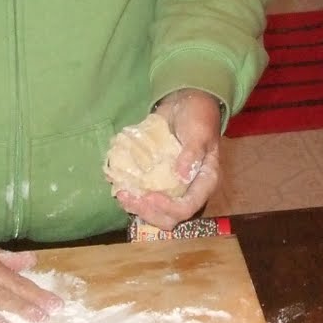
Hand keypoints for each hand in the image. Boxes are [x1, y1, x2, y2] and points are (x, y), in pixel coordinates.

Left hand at [113, 89, 221, 228]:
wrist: (186, 105)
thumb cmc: (198, 118)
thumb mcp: (199, 132)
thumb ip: (192, 153)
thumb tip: (182, 176)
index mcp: (204, 182)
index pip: (188, 207)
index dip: (168, 208)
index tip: (150, 196)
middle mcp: (188, 190)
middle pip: (169, 218)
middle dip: (148, 212)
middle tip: (129, 197)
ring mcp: (171, 188)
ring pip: (153, 211)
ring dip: (135, 207)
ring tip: (121, 193)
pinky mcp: (156, 181)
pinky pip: (143, 196)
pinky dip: (130, 195)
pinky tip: (118, 184)